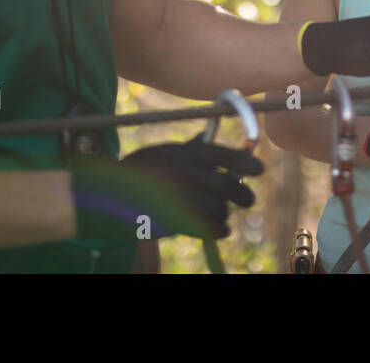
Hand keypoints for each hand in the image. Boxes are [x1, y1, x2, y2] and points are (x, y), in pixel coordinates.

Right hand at [71, 137, 262, 241]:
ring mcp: (184, 199)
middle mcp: (188, 174)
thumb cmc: (139, 172)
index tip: (259, 169)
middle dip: (243, 194)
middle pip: (229, 186)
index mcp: (185, 154)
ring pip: (221, 209)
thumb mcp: (164, 151)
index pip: (225, 155)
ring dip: (223, 213)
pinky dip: (219, 229)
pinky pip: (213, 228)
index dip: (246, 162)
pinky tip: (216, 227)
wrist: (111, 198)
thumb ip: (191, 148)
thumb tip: (211, 140)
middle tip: (247, 199)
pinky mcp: (180, 222)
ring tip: (217, 213)